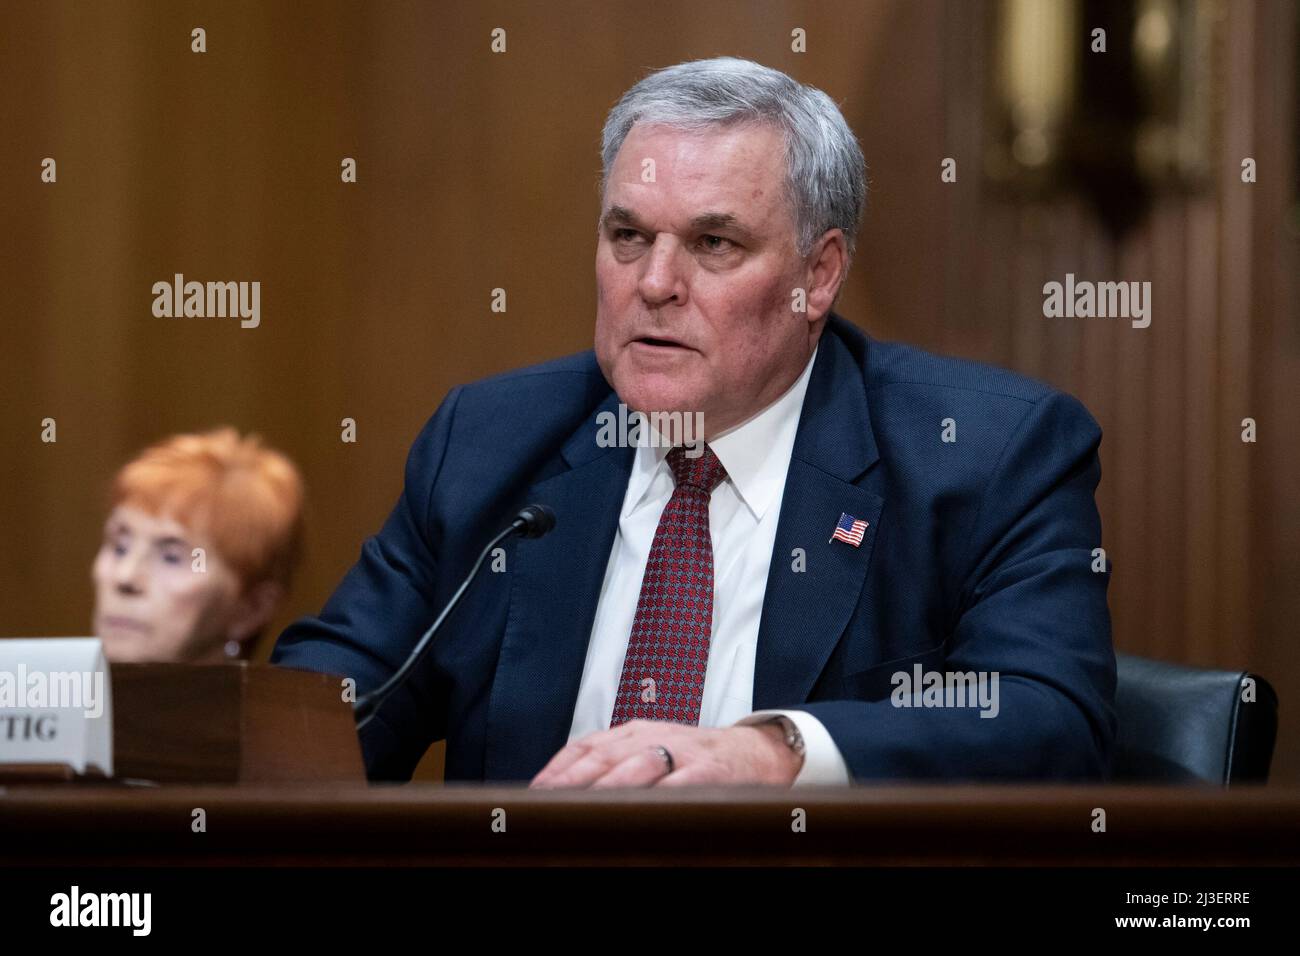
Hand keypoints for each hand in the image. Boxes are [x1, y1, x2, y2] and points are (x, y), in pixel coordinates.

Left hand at [528, 719, 801, 788]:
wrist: (756, 752)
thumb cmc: (695, 758)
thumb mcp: (650, 752)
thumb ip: (613, 766)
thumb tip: (566, 795)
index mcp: (633, 733)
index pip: (585, 747)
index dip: (558, 770)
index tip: (533, 794)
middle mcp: (652, 737)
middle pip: (603, 757)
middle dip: (572, 781)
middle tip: (547, 804)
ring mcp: (680, 752)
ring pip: (637, 767)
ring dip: (609, 788)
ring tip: (584, 808)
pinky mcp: (709, 770)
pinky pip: (681, 783)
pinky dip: (660, 796)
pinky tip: (642, 810)